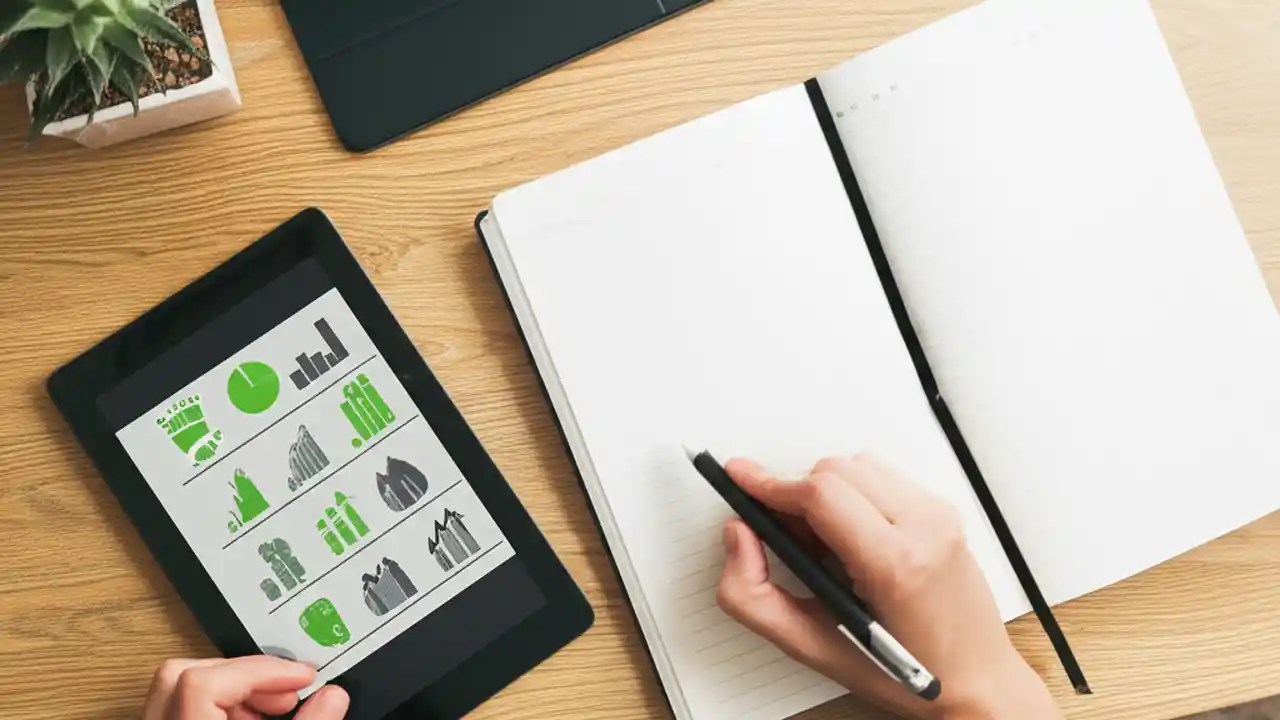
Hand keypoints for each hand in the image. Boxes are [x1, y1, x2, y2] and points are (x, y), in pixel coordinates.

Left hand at [142, 655, 349, 719]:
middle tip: (288, 690)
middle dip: (245, 674)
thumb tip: (332, 696)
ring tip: (274, 709)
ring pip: (176, 690)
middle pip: (184, 675)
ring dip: (232, 690)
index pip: (204, 682)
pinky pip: (178, 711)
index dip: (259, 669)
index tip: (300, 676)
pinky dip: (217, 709)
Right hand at [716, 454, 1060, 719]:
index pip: (820, 494)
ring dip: (826, 493)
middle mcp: (925, 528)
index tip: (739, 477)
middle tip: (790, 542)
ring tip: (827, 546)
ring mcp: (939, 515)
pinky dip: (854, 495)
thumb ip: (754, 597)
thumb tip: (739, 536)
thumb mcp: (814, 649)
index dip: (769, 483)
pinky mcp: (943, 510)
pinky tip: (854, 538)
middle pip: (834, 470)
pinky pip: (881, 475)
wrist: (977, 680)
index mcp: (896, 565)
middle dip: (797, 496)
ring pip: (856, 465)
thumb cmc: (908, 674)